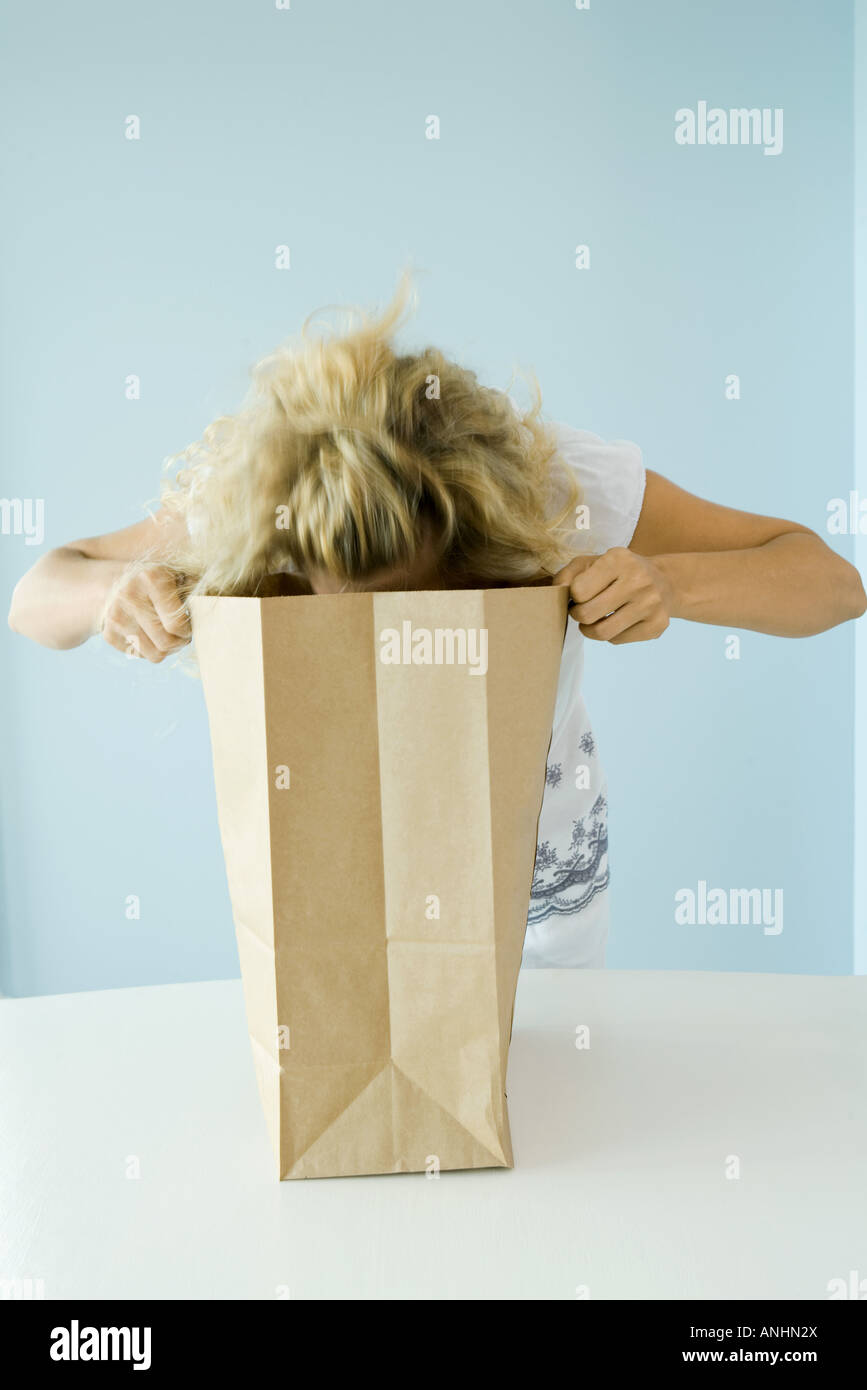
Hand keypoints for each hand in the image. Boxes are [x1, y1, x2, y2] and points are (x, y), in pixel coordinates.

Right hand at [99, 564, 190, 662]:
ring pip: (154, 655)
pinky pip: (141, 656)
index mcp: (150, 578)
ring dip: (167, 650)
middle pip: (165, 642)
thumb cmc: (155, 582)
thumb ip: (195, 587)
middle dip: (179, 642)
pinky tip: (150, 634)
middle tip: (182, 636)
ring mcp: (116, 617)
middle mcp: (129, 596)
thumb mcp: (175, 575)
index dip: (187, 630)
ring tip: (169, 636)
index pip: (176, 624)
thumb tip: (209, 604)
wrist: (113, 585)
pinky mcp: (108, 634)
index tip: (188, 625)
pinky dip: (150, 650)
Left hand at [554, 547, 672, 643]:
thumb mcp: (592, 562)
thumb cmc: (619, 572)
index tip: (579, 595)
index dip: (573, 596)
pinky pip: (618, 640)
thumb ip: (568, 575)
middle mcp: (639, 580)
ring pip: (603, 632)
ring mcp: (651, 604)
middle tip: (581, 611)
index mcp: (619, 559)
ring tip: (592, 621)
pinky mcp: (657, 625)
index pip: (578, 590)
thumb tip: (556, 592)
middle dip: (578, 616)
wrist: (664, 582)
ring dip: (590, 630)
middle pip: (588, 614)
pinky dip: (611, 635)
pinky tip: (616, 622)